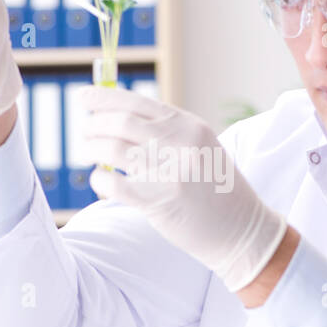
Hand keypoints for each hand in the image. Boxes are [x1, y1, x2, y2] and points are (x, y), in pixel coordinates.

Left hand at [78, 85, 287, 291]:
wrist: (241, 229)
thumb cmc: (214, 187)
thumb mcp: (200, 147)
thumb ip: (166, 131)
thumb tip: (117, 115)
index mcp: (189, 126)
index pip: (138, 103)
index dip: (105, 98)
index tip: (85, 97)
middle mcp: (180, 144)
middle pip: (121, 122)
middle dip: (94, 123)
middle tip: (85, 130)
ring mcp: (170, 173)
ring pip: (113, 149)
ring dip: (92, 148)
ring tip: (87, 151)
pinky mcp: (159, 202)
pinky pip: (114, 184)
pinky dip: (99, 180)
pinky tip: (100, 180)